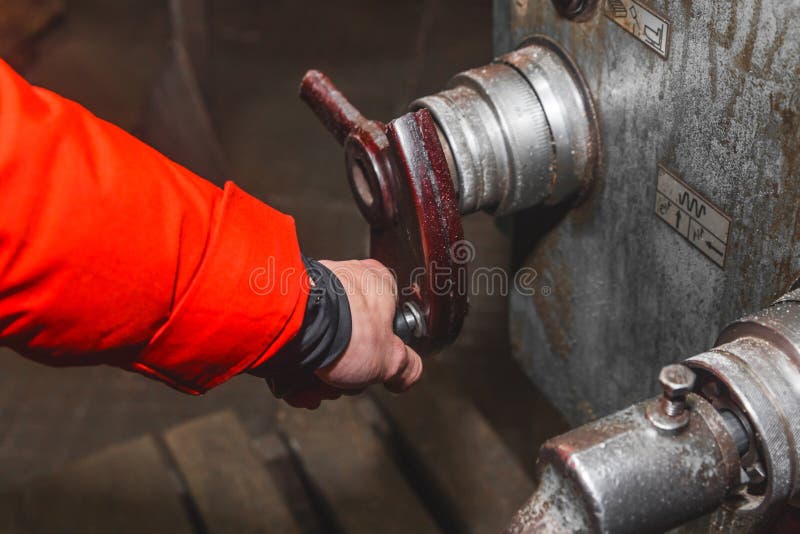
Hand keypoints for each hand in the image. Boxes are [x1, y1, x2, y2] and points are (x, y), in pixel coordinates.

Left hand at [283, 259, 423, 408]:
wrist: (293, 325)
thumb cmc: (345, 330)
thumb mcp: (393, 359)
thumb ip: (408, 366)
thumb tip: (406, 373)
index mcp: (378, 283)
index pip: (390, 319)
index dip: (383, 352)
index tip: (375, 369)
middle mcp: (345, 280)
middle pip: (353, 339)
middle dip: (346, 371)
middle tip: (341, 381)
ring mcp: (313, 291)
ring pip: (323, 345)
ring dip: (319, 377)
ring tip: (314, 387)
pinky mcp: (286, 306)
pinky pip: (298, 342)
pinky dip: (297, 368)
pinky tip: (296, 384)